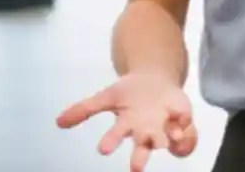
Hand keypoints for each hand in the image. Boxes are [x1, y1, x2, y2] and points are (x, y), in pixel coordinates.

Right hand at [56, 71, 197, 171]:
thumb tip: (58, 122)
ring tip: (167, 140)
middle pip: (142, 148)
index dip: (110, 142)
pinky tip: (182, 121)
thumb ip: (84, 109)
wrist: (155, 81)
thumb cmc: (129, 94)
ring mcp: (165, 124)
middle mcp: (145, 130)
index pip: (116, 136)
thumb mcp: (107, 97)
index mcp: (126, 125)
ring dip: (167, 142)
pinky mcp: (181, 116)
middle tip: (135, 169)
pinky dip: (185, 124)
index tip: (102, 149)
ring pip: (166, 141)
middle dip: (139, 158)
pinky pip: (186, 124)